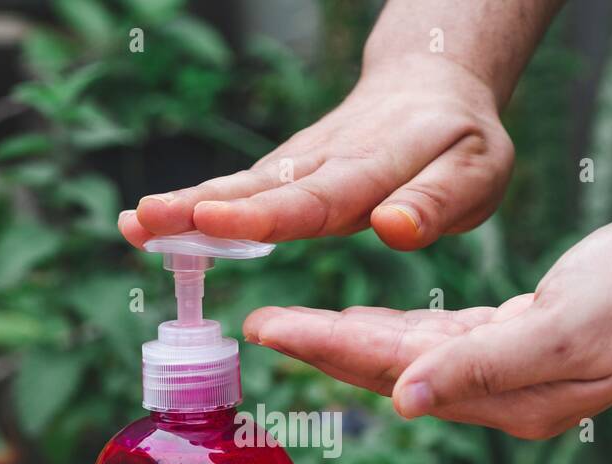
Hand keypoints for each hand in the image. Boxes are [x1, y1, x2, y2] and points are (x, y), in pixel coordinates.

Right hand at [119, 59, 512, 251]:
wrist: (431, 86)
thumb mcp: (478, 173)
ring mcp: (299, 162)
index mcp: (379, 162)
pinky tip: (148, 224)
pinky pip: (238, 190)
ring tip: (133, 224)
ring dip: (185, 207)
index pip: (320, 194)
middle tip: (147, 221)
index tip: (216, 223)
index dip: (267, 214)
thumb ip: (436, 202)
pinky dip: (194, 206)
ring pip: (240, 185)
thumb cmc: (460, 142)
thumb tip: (392, 230)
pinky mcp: (283, 170)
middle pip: (262, 188)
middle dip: (202, 209)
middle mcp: (328, 158)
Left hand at [244, 197, 611, 438]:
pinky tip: (367, 324)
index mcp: (512, 403)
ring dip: (353, 340)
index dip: (329, 351)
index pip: (398, 377)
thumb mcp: (564, 327)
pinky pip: (446, 340)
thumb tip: (405, 400)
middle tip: (260, 325)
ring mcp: (514, 372)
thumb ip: (482, 365)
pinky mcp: (523, 340)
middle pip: (395, 372)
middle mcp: (506, 397)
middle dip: (324, 348)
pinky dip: (401, 331)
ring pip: (414, 356)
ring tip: (296, 326)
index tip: (270, 331)